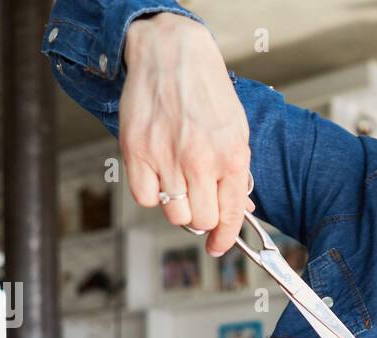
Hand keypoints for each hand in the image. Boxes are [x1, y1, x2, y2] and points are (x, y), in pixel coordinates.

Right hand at [120, 12, 253, 254]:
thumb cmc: (206, 90)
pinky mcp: (137, 150)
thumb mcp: (236, 130)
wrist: (171, 52)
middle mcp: (200, 160)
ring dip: (178, 206)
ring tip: (179, 183)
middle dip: (202, 220)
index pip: (230, 216)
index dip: (225, 238)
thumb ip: (237, 173)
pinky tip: (158, 174)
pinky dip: (151, 194)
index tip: (219, 246)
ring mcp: (166, 156)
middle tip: (199, 204)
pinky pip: (144, 197)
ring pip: (173, 213)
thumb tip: (240, 208)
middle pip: (200, 222)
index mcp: (231, 156)